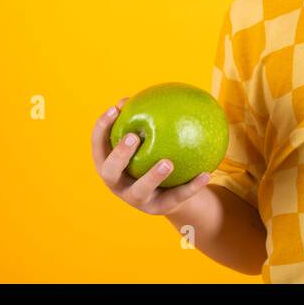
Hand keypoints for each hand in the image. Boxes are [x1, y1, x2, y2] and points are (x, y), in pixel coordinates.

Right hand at [92, 95, 211, 214]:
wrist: (171, 192)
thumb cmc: (153, 155)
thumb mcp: (147, 140)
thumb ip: (142, 120)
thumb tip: (139, 95)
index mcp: (109, 165)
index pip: (98, 146)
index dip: (101, 129)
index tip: (115, 109)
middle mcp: (118, 185)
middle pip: (110, 172)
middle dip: (119, 154)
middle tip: (134, 137)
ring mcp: (137, 199)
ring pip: (141, 190)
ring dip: (153, 176)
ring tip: (168, 162)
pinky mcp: (159, 209)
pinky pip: (177, 196)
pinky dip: (191, 186)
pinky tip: (205, 174)